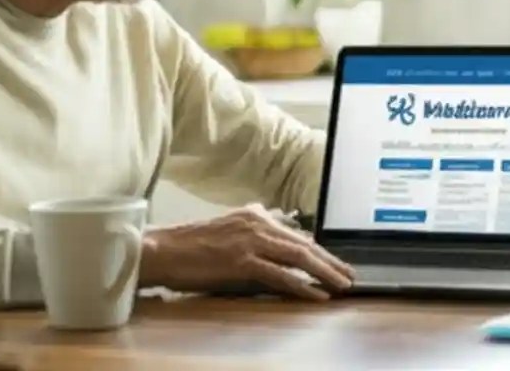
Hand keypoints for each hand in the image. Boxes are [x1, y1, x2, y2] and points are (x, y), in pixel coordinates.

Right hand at [139, 204, 354, 300]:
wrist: (160, 249)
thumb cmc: (190, 246)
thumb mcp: (229, 230)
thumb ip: (254, 233)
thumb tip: (279, 244)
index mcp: (256, 214)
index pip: (297, 233)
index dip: (320, 250)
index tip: (336, 262)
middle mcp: (258, 222)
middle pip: (304, 244)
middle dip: (331, 261)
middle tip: (349, 276)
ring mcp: (250, 241)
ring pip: (298, 257)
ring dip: (325, 273)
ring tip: (342, 285)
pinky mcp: (241, 261)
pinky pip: (280, 275)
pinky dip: (302, 285)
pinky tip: (317, 295)